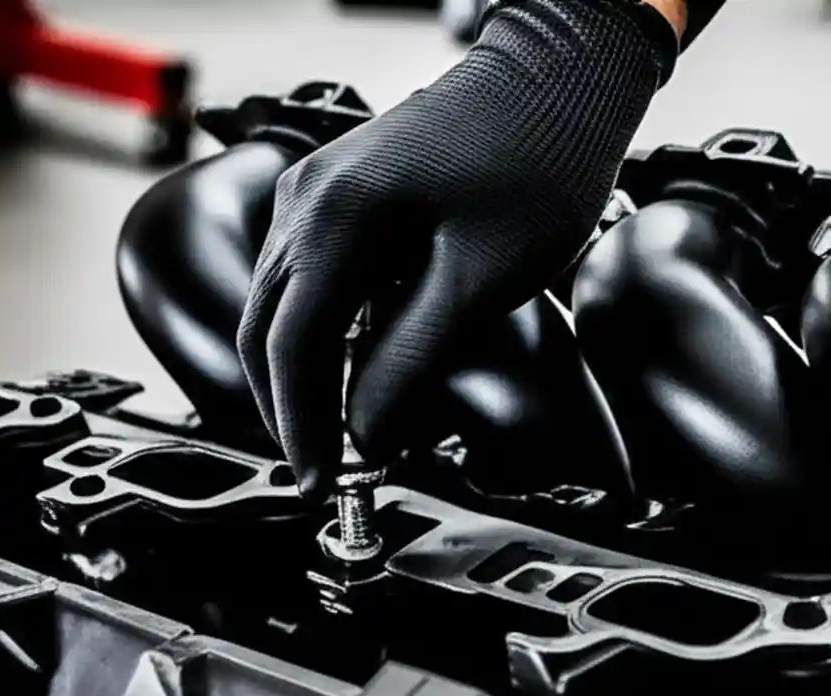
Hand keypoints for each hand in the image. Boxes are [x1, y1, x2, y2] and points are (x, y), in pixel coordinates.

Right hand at [237, 0, 675, 500]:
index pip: (291, 349)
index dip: (303, 427)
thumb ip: (414, 359)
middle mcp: (312, 199)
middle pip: (268, 327)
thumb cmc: (537, 158)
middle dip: (290, 406)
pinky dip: (321, 325)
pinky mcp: (346, 187)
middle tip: (324, 465)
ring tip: (339, 426)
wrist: (562, 79)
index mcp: (337, 219)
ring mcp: (322, 188)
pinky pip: (310, 271)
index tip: (323, 480)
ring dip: (302, 368)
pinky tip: (356, 356)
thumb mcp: (483, 278)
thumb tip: (371, 430)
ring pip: (282, 300)